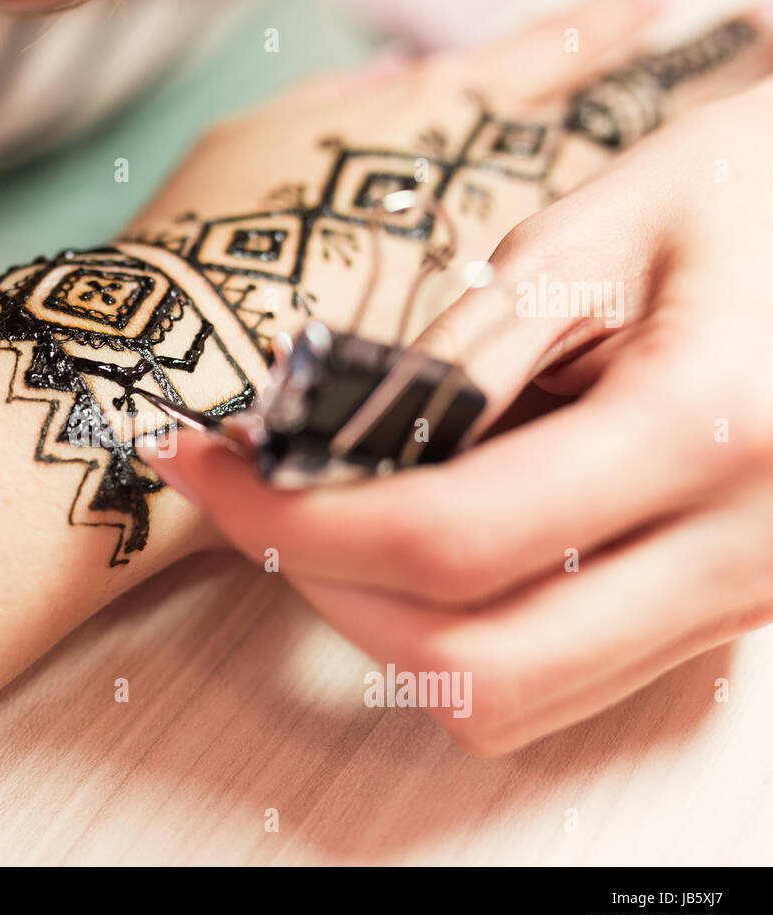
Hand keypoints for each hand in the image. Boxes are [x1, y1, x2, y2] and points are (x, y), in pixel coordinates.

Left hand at [139, 15, 772, 754]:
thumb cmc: (743, 198)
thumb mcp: (591, 237)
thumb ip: (455, 358)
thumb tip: (315, 450)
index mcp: (706, 429)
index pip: (449, 541)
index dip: (296, 521)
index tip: (211, 468)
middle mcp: (736, 554)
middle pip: (477, 672)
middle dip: (331, 598)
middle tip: (264, 508)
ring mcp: (737, 601)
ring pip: (513, 701)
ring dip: (387, 629)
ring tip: (330, 521)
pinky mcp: (718, 611)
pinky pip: (557, 675)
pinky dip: (458, 631)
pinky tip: (419, 542)